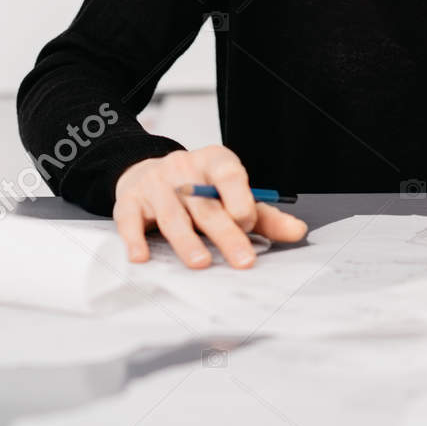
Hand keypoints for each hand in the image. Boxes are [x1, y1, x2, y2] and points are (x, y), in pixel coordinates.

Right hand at [113, 144, 307, 267]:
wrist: (148, 173)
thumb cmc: (197, 189)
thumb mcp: (231, 195)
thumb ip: (264, 216)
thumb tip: (297, 231)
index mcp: (213, 162)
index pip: (229, 174)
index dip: (240, 199)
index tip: (248, 223)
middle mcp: (183, 169)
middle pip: (205, 204)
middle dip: (225, 233)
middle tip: (242, 259)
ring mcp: (155, 184)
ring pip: (172, 214)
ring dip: (186, 240)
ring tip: (200, 263)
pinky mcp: (129, 200)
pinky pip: (131, 220)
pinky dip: (135, 239)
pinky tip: (142, 257)